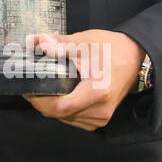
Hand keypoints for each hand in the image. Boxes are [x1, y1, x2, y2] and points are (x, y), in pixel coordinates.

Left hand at [22, 30, 143, 130]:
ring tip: (46, 87)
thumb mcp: (84, 42)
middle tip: (32, 84)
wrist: (134, 56)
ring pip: (65, 118)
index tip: (27, 89)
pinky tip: (60, 94)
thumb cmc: (113, 49)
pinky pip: (73, 118)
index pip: (60, 107)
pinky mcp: (99, 118)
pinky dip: (63, 109)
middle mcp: (100, 110)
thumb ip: (59, 44)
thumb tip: (38, 43)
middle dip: (42, 101)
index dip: (39, 100)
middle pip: (60, 114)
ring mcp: (101, 117)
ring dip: (52, 106)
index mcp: (97, 93)